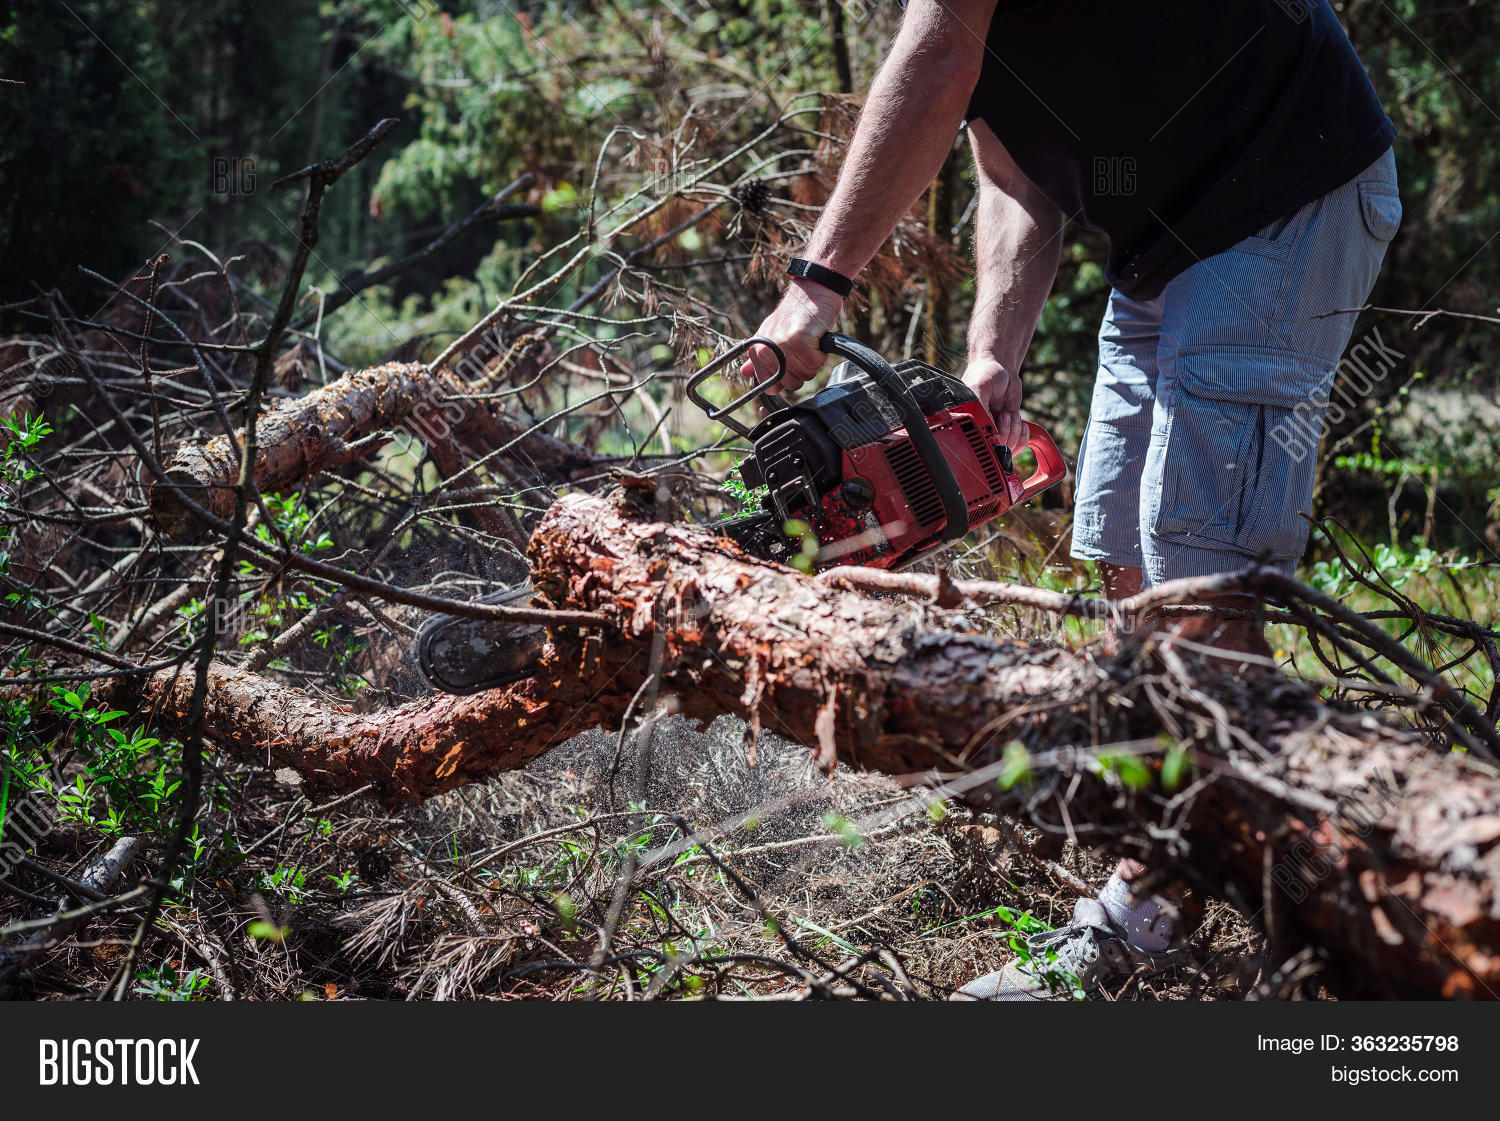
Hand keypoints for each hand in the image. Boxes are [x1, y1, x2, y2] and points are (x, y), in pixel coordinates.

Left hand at [738, 279, 844, 394]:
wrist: (812, 290)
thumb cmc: (796, 315)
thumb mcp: (772, 334)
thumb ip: (758, 356)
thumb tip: (744, 373)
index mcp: (757, 351)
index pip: (772, 388)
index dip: (788, 380)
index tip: (792, 362)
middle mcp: (765, 350)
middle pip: (792, 383)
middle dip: (804, 370)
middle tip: (804, 349)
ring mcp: (782, 344)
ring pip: (806, 374)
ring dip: (814, 361)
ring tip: (810, 342)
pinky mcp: (799, 340)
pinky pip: (815, 362)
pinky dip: (821, 353)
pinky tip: (817, 338)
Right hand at [963, 356, 1025, 450]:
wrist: (1000, 364)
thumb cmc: (984, 373)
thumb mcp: (978, 388)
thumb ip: (980, 409)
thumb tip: (987, 431)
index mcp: (969, 422)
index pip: (978, 444)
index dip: (990, 441)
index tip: (995, 428)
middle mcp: (981, 427)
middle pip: (995, 449)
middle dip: (1005, 433)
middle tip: (1003, 415)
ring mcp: (996, 427)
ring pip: (1009, 446)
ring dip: (1014, 431)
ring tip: (1010, 415)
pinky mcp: (1009, 424)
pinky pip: (1019, 440)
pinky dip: (1023, 435)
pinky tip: (1021, 423)